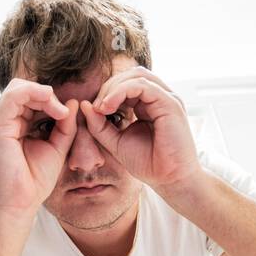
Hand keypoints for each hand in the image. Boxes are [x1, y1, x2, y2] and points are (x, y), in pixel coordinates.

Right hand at [0, 79, 78, 217]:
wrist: (19, 205)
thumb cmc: (34, 181)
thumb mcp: (56, 147)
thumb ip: (64, 126)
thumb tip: (72, 102)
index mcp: (12, 125)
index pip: (28, 97)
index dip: (49, 99)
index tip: (66, 114)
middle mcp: (1, 121)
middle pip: (22, 88)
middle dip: (47, 94)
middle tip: (63, 112)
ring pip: (18, 87)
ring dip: (43, 94)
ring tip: (60, 111)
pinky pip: (14, 96)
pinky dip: (35, 94)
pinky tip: (53, 108)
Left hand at [81, 67, 200, 191]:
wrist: (170, 180)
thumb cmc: (148, 163)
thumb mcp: (116, 142)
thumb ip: (100, 125)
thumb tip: (84, 105)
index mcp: (150, 104)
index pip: (127, 83)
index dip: (107, 92)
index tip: (94, 111)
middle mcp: (160, 98)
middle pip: (131, 74)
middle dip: (109, 87)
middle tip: (96, 107)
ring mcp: (167, 98)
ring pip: (136, 75)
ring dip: (114, 87)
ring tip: (102, 107)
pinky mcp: (170, 103)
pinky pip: (142, 85)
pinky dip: (121, 92)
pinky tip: (109, 106)